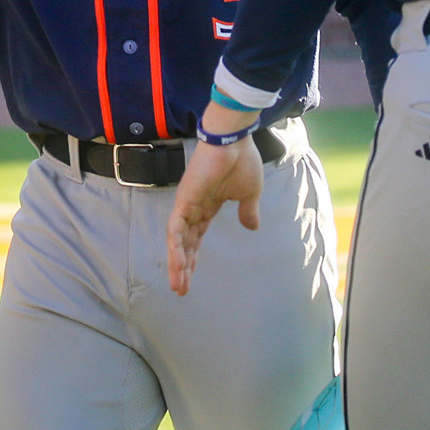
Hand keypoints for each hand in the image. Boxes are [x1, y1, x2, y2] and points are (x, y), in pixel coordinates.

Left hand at [166, 106, 263, 296]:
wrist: (234, 141)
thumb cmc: (242, 161)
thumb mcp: (250, 193)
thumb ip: (248, 211)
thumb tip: (253, 227)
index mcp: (209, 206)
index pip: (197, 236)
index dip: (193, 257)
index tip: (191, 277)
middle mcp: (194, 207)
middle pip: (186, 243)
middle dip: (184, 266)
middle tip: (181, 289)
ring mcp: (187, 204)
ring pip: (178, 240)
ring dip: (178, 264)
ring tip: (179, 286)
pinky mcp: (184, 201)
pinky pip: (176, 229)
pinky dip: (176, 248)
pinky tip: (179, 265)